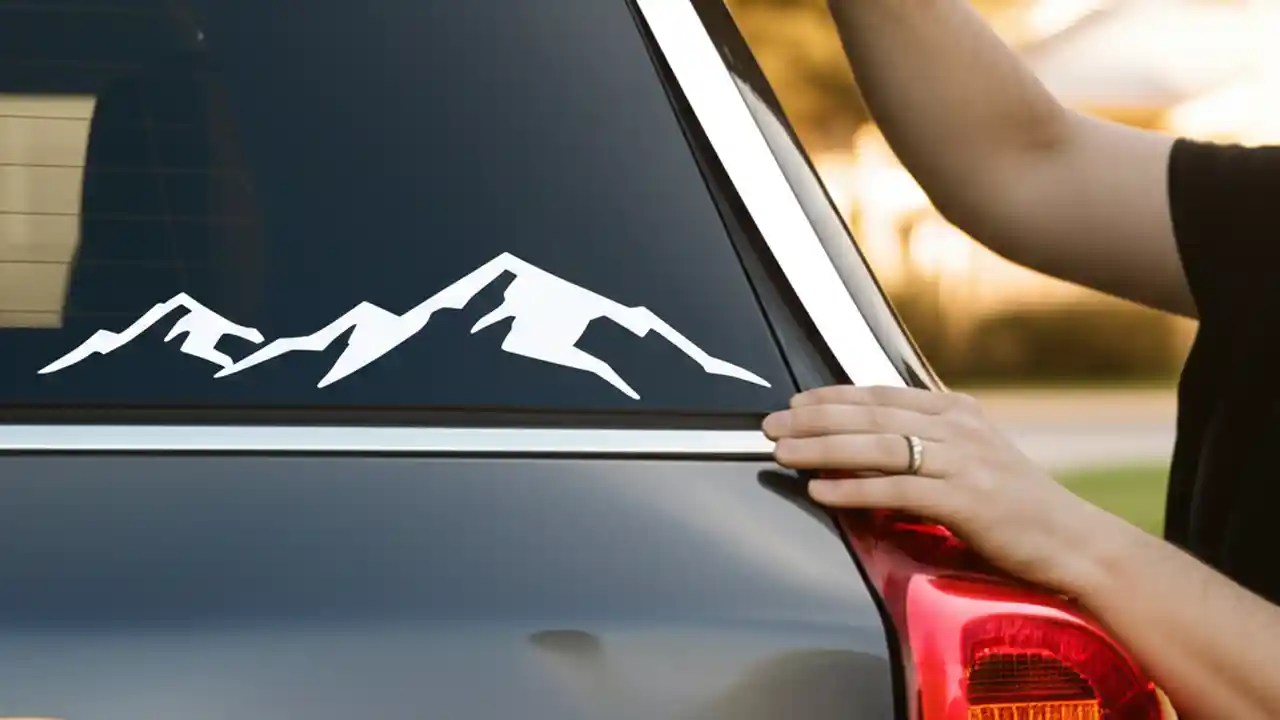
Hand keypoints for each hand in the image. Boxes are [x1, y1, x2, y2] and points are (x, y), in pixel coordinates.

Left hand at [763, 385, 1138, 595]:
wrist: (1074, 542)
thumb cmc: (1015, 507)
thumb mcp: (971, 459)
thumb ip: (925, 445)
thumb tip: (862, 446)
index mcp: (957, 410)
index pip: (880, 395)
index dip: (832, 397)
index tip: (794, 402)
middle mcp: (959, 427)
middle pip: (870, 416)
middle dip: (814, 419)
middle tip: (771, 425)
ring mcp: (964, 461)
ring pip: (877, 447)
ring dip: (822, 449)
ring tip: (782, 452)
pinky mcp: (966, 499)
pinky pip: (896, 490)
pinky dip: (853, 489)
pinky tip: (819, 490)